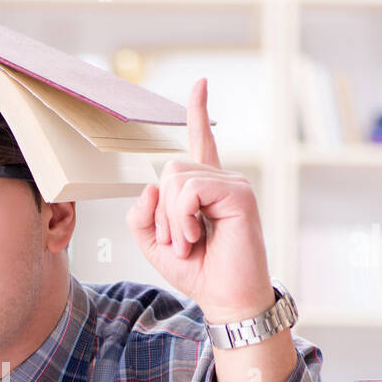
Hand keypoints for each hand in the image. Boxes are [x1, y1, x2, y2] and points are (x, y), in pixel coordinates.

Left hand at [125, 77, 274, 322]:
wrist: (225, 298)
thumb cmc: (198, 271)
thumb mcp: (155, 244)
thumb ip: (141, 216)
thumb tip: (148, 187)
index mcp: (204, 188)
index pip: (200, 142)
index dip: (197, 113)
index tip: (200, 83)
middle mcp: (221, 180)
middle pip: (170, 169)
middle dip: (161, 211)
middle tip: (177, 242)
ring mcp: (233, 184)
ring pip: (176, 179)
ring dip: (171, 219)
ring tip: (189, 243)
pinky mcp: (239, 194)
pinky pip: (191, 191)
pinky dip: (183, 218)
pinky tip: (196, 237)